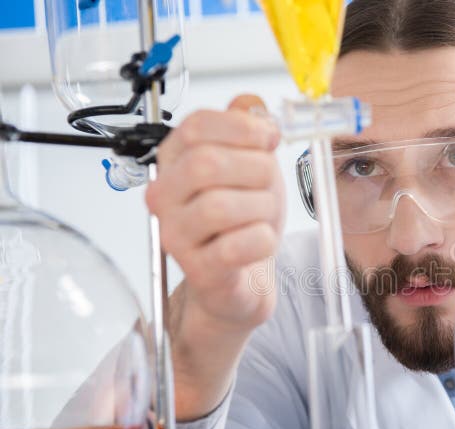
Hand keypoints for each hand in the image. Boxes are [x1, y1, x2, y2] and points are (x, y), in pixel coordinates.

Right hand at [146, 94, 285, 418]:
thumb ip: (247, 128)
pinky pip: (238, 245)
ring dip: (262, 207)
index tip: (268, 139)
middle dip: (256, 170)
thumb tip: (250, 103)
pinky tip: (260, 240)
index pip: (197, 126)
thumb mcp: (250, 164)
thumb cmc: (241, 220)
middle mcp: (166, 197)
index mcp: (175, 161)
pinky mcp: (199, 271)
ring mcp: (177, 236)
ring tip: (264, 215)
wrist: (240, 279)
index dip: (242, 128)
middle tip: (269, 183)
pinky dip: (263, 239)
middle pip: (208, 164)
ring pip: (222, 206)